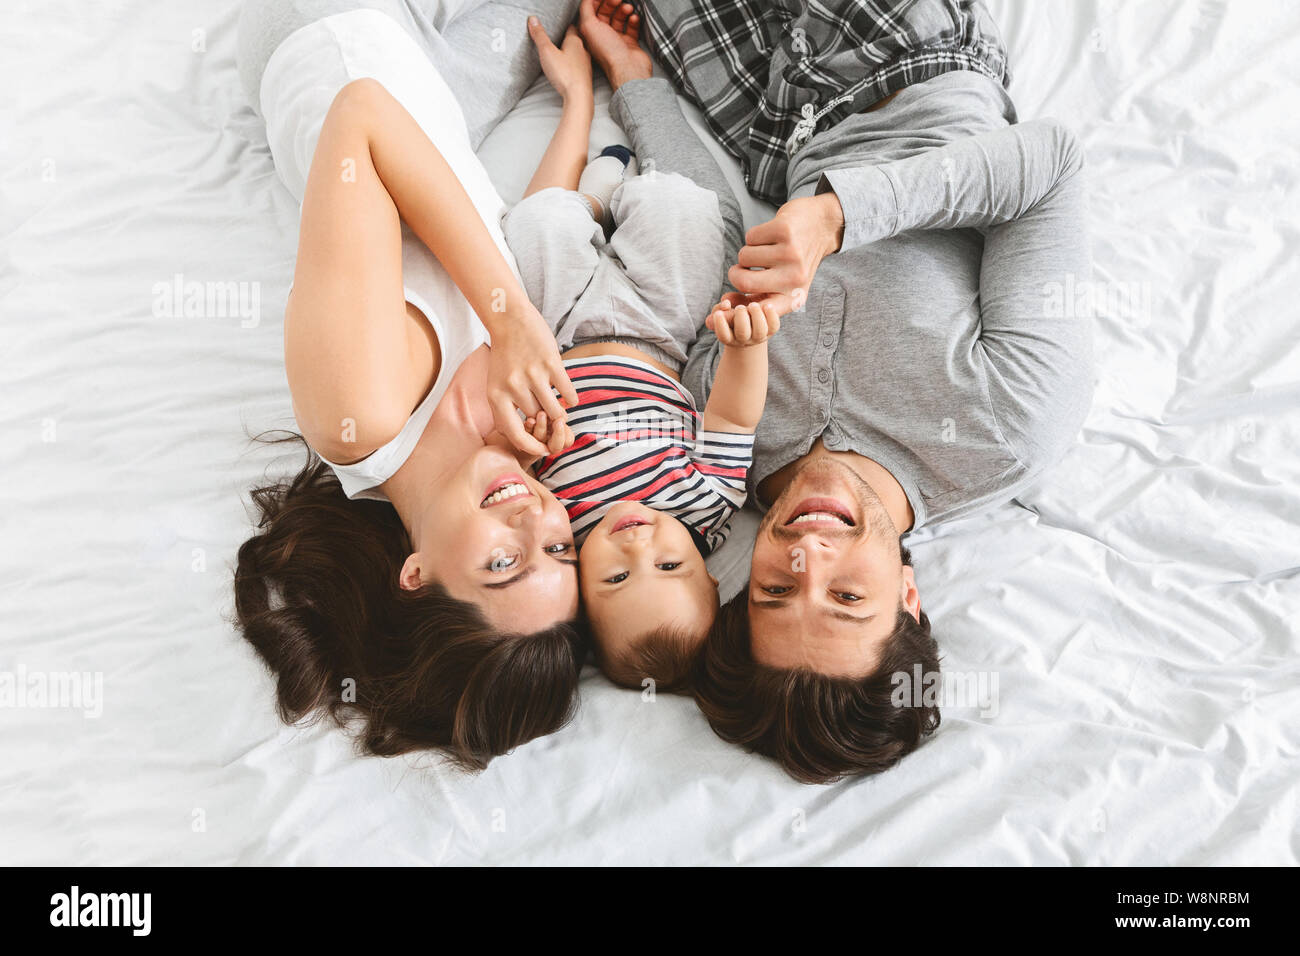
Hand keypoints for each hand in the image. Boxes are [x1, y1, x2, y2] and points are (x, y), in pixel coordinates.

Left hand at [487, 306, 579, 456]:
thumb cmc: (505, 356)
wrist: (510, 320)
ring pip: (554, 409)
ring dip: (560, 410)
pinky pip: (568, 392)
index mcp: (496, 396)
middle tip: (550, 415)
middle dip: (545, 418)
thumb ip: (508, 409)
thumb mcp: (496, 384)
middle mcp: (513, 387)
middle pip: (538, 418)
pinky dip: (571, 398)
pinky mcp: (551, 363)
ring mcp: (533, 375)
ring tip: (559, 406)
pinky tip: (568, 395)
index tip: (542, 449)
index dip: (531, 446)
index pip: (515, 434)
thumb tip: (531, 435)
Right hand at [529, 18, 592, 101]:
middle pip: (575, 39)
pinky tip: (567, 68)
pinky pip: (579, 66)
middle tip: (558, 36)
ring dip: (570, 52)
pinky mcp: (585, 76)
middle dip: (567, 38)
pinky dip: (573, 64)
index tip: (558, 24)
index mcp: (575, 41)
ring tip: (561, 52)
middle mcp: (583, 50)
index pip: (570, 26)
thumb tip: (533, 19)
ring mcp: (586, 64)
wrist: (579, 96)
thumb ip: (540, 36)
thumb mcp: (547, 52)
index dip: (564, 24)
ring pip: (578, 53)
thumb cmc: (564, 74)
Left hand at [578, 0, 652, 89]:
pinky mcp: (629, 43)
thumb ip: (586, 9)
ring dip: (624, 10)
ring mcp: (616, 40)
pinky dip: (633, 20)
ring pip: (619, 18)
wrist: (628, 69)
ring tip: (628, 8)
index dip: (597, 0)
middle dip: (611, 2)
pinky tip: (634, 18)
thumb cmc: (608, 51)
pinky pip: (631, 26)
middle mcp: (601, 36)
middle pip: (605, 12)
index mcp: (589, 33)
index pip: (591, 10)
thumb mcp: (589, 26)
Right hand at [705, 299, 780, 347]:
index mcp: (729, 337)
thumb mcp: (723, 312)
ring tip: (753, 304)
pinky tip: (767, 305)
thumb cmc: (733, 316)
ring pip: (760, 331)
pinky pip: (774, 326)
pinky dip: (771, 315)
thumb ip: (720, 308)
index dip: (720, 325)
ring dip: (756, 316)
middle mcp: (744, 339)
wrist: (751, 323)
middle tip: (740, 307)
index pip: (723, 335)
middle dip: (741, 318)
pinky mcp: (771, 331)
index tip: (718, 313)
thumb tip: (726, 303)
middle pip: (743, 333)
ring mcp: (759, 336)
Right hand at [726, 193, 844, 317]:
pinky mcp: (785, 231)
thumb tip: (724, 301)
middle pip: (744, 282)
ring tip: (764, 249)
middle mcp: (794, 279)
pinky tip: (770, 236)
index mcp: (794, 298)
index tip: (729, 300)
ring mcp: (790, 254)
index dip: (737, 310)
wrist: (822, 226)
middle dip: (735, 272)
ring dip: (748, 251)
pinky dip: (754, 235)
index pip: (759, 312)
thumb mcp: (784, 286)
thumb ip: (758, 297)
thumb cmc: (795, 260)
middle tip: (743, 267)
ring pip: (745, 256)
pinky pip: (750, 237)